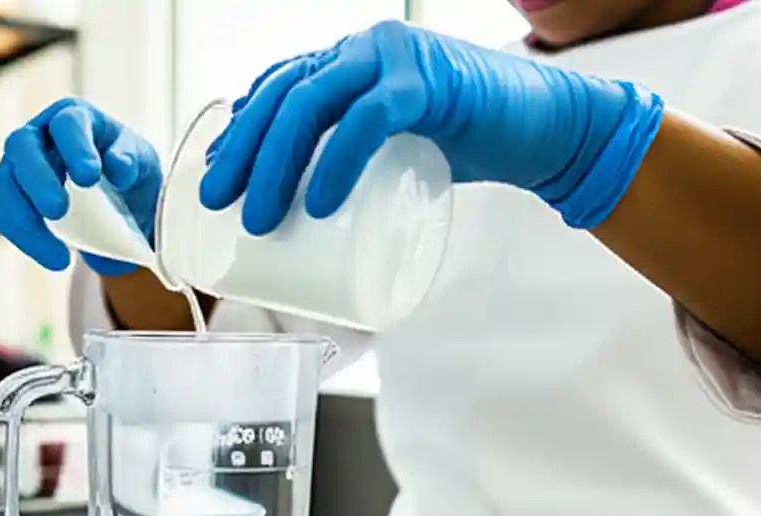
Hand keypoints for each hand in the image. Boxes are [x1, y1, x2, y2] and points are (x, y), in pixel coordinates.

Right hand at [0, 98, 162, 275]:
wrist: (121, 209)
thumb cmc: (129, 174)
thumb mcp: (143, 163)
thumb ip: (132, 160)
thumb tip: (118, 168)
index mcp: (73, 118)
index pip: (67, 124)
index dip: (75, 148)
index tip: (89, 177)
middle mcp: (39, 136)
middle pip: (22, 146)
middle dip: (37, 179)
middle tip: (57, 210)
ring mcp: (19, 166)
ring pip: (5, 185)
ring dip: (26, 220)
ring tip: (62, 256)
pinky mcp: (10, 197)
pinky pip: (1, 213)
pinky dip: (23, 237)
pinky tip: (55, 256)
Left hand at [200, 20, 663, 234]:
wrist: (549, 132)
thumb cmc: (467, 145)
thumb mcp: (393, 147)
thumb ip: (353, 154)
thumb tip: (301, 208)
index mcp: (349, 63)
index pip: (276, 87)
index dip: (237, 130)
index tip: (211, 178)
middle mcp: (363, 50)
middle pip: (282, 96)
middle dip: (241, 152)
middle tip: (219, 206)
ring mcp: (395, 59)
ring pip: (312, 103)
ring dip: (274, 164)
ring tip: (258, 220)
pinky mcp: (430, 84)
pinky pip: (370, 119)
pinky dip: (339, 161)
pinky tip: (318, 203)